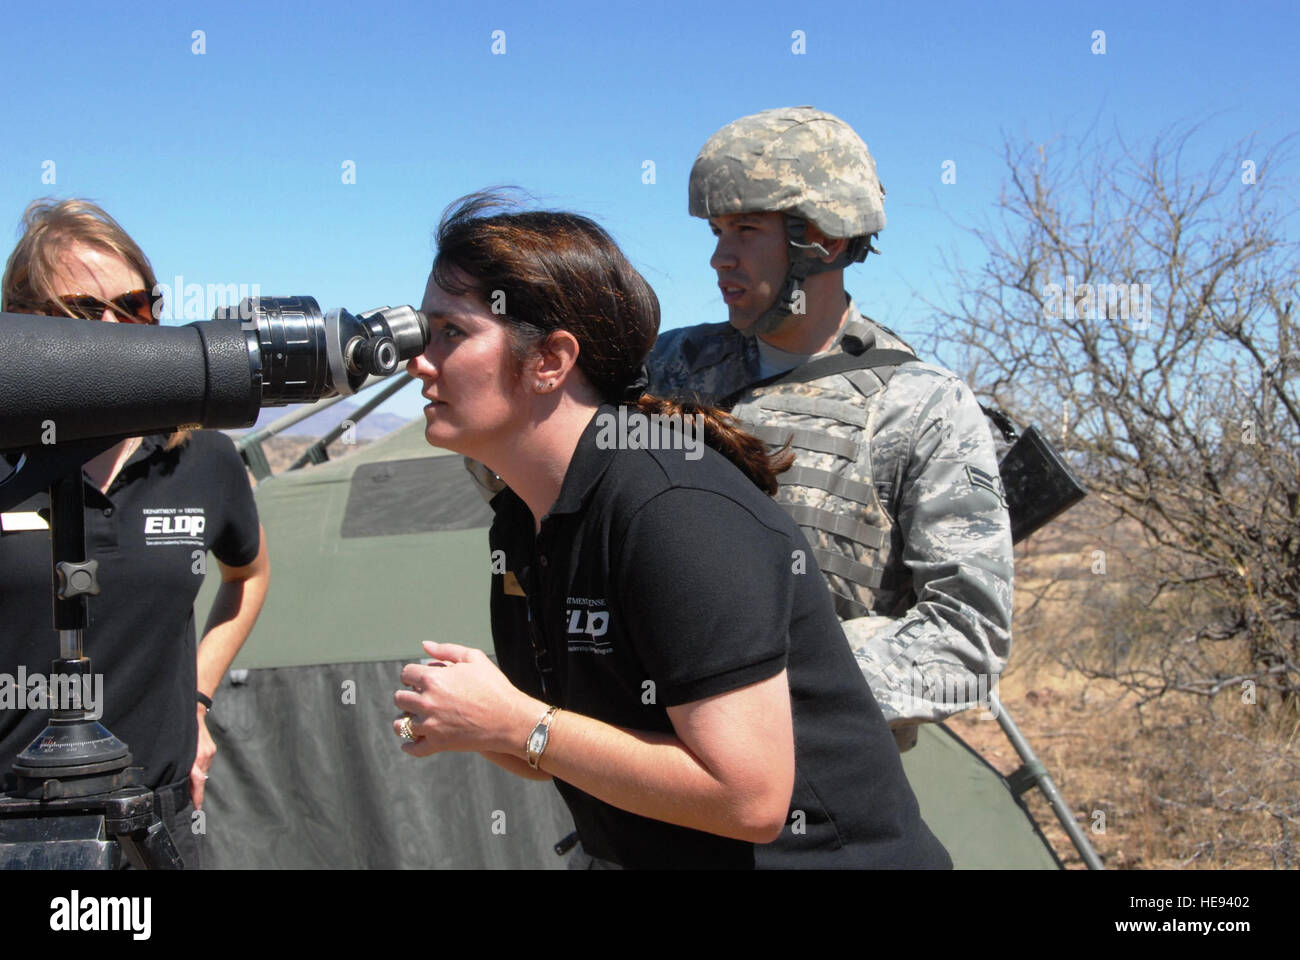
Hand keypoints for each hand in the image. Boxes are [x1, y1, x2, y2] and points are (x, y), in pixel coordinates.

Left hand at [191, 707, 215, 809]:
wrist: (194, 713)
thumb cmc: (181, 732)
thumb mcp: (179, 751)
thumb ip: (181, 766)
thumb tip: (181, 781)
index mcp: (194, 759)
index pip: (197, 782)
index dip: (197, 796)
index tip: (197, 808)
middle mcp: (203, 757)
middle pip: (200, 780)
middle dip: (195, 791)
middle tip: (192, 803)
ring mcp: (209, 753)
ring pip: (202, 772)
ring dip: (195, 778)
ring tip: (187, 782)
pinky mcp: (211, 750)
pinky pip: (205, 764)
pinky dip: (199, 768)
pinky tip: (193, 767)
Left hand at [393, 642, 542, 758]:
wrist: (510, 719)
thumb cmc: (494, 686)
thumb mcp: (474, 659)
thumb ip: (446, 650)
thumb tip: (425, 645)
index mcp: (432, 678)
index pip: (406, 674)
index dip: (412, 675)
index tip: (418, 679)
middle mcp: (426, 701)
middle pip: (399, 698)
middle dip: (407, 696)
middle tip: (418, 698)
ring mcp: (430, 725)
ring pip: (401, 723)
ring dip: (405, 720)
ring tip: (416, 718)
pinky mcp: (438, 744)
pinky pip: (413, 748)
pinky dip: (410, 745)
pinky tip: (412, 741)